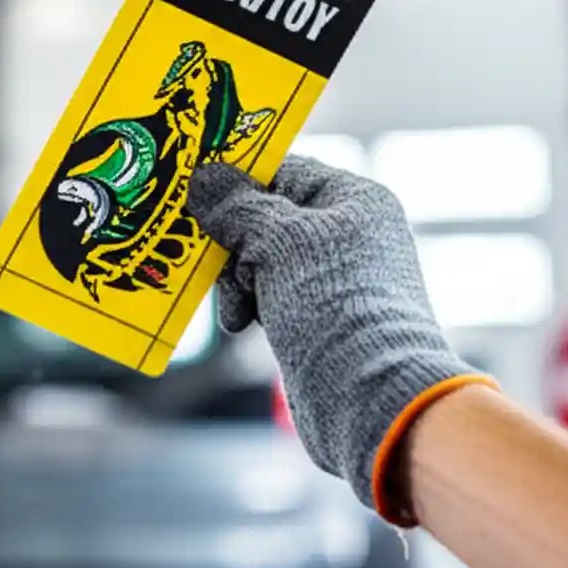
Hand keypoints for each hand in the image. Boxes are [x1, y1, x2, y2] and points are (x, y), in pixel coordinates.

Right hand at [187, 156, 494, 523]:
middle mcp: (348, 233)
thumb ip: (239, 208)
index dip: (239, 183)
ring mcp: (332, 278)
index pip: (285, 171)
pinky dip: (249, 304)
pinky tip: (240, 323)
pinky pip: (269, 294)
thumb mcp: (280, 242)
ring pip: (261, 259)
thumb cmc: (334, 304)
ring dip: (237, 279)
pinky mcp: (317, 317)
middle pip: (266, 217)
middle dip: (233, 242)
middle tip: (214, 265)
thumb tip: (204, 176)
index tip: (195, 197)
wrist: (371, 396)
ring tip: (238, 310)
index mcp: (354, 200)